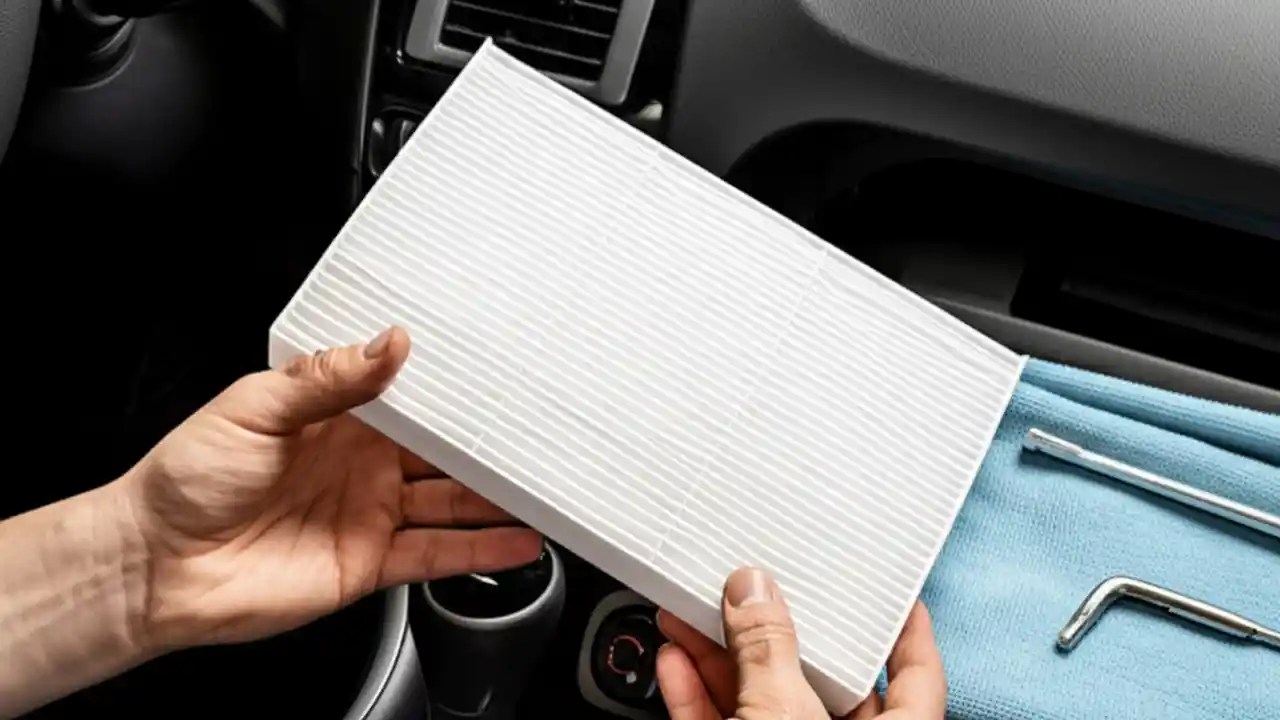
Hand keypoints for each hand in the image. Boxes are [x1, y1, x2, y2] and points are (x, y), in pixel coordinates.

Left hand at [118, 326, 542, 649]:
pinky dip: (480, 552)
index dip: (451, 390)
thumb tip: (388, 345)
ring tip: (544, 487)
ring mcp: (371, 514)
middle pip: (443, 452)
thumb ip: (327, 381)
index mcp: (338, 417)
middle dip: (488, 444)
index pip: (411, 398)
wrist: (156, 565)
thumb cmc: (187, 479)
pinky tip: (517, 542)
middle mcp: (363, 464)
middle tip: (535, 434)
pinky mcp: (370, 563)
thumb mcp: (253, 409)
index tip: (495, 379)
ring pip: (452, 502)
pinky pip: (436, 554)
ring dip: (498, 499)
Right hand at [656, 567, 945, 719]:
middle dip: (772, 629)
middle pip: (816, 677)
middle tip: (753, 584)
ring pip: (759, 698)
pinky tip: (676, 660)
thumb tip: (754, 590)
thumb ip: (768, 650)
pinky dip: (696, 695)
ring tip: (691, 610)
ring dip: (720, 657)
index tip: (893, 588)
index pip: (917, 672)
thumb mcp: (781, 713)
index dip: (907, 628)